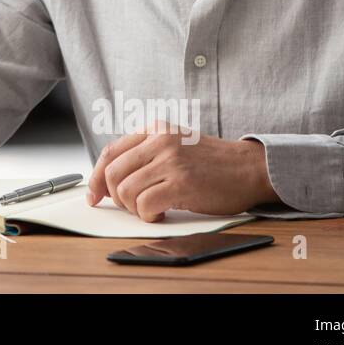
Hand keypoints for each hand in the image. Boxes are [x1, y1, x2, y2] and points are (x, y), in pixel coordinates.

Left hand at [85, 121, 277, 220]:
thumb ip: (144, 156)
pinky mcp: (182, 182)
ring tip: (151, 209)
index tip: (93, 196)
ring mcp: (171, 159)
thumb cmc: (211, 163)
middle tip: (131, 207)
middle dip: (115, 197)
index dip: (95, 178)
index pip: (110, 152)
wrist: (250, 168)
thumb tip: (108, 181)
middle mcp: (159, 140)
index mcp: (154, 128)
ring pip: (126, 190)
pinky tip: (162, 214)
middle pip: (113, 173)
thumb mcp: (174, 146)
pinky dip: (148, 215)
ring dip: (134, 208)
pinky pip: (145, 204)